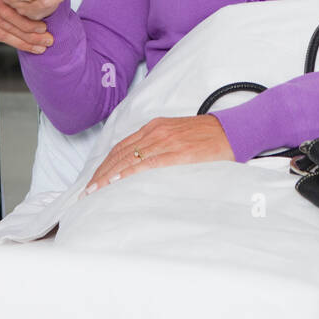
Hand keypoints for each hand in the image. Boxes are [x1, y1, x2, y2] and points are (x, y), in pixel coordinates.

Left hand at [82, 115, 233, 194]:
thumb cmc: (207, 136)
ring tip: (95, 191)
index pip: (121, 147)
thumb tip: (143, 165)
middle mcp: (155, 131)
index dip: (105, 164)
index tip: (94, 180)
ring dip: (108, 176)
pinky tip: (116, 182)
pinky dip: (128, 173)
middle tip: (87, 190)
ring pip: (128, 158)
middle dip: (101, 173)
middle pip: (119, 153)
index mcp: (154, 127)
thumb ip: (160, 146)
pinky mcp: (176, 152)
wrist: (232, 131)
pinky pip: (146, 163)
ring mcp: (165, 141)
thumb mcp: (177, 135)